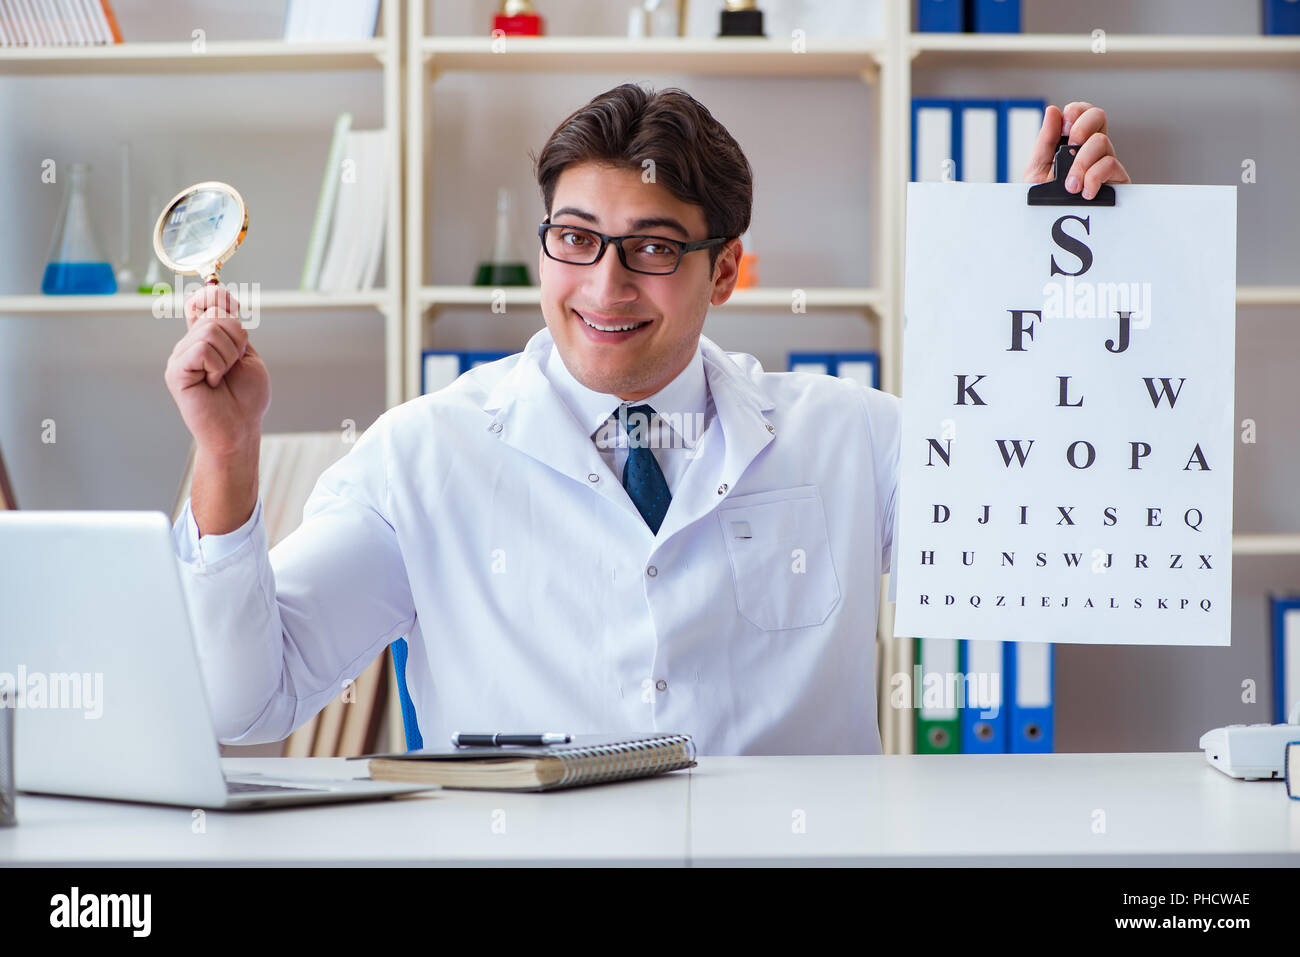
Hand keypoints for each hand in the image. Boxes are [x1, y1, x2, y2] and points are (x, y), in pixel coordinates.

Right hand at [163, 282, 269, 458]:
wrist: (240, 429)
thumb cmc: (246, 398)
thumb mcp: (247, 355)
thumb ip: (233, 329)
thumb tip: (219, 297)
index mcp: (207, 338)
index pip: (203, 300)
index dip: (216, 294)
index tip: (232, 305)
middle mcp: (190, 344)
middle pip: (215, 313)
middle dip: (237, 338)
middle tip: (233, 366)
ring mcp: (180, 356)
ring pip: (210, 330)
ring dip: (228, 356)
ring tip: (222, 377)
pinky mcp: (175, 370)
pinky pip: (202, 349)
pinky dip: (217, 365)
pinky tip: (213, 383)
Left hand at [1023, 102, 1131, 197]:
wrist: (1051, 229)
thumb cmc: (1045, 201)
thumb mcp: (1037, 169)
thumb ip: (1045, 140)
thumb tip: (1052, 111)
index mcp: (1073, 143)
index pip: (1082, 113)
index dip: (1076, 111)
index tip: (1064, 126)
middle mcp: (1092, 149)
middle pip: (1098, 116)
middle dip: (1081, 126)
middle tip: (1069, 146)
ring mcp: (1106, 163)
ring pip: (1101, 141)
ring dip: (1081, 162)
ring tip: (1070, 186)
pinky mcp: (1118, 181)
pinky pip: (1110, 164)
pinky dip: (1094, 177)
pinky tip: (1085, 192)